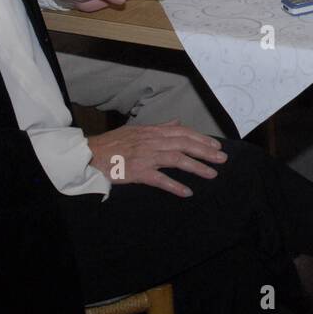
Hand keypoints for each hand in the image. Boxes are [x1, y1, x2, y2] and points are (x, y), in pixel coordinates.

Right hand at [87, 120, 227, 196]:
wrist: (90, 155)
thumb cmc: (113, 143)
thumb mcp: (137, 129)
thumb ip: (159, 127)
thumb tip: (177, 122)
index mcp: (153, 131)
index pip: (183, 132)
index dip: (201, 138)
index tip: (216, 145)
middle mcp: (152, 142)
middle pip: (184, 144)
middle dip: (205, 151)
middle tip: (222, 158)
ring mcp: (145, 157)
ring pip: (177, 160)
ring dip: (196, 167)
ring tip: (212, 174)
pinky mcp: (138, 172)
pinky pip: (160, 179)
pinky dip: (174, 185)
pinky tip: (187, 192)